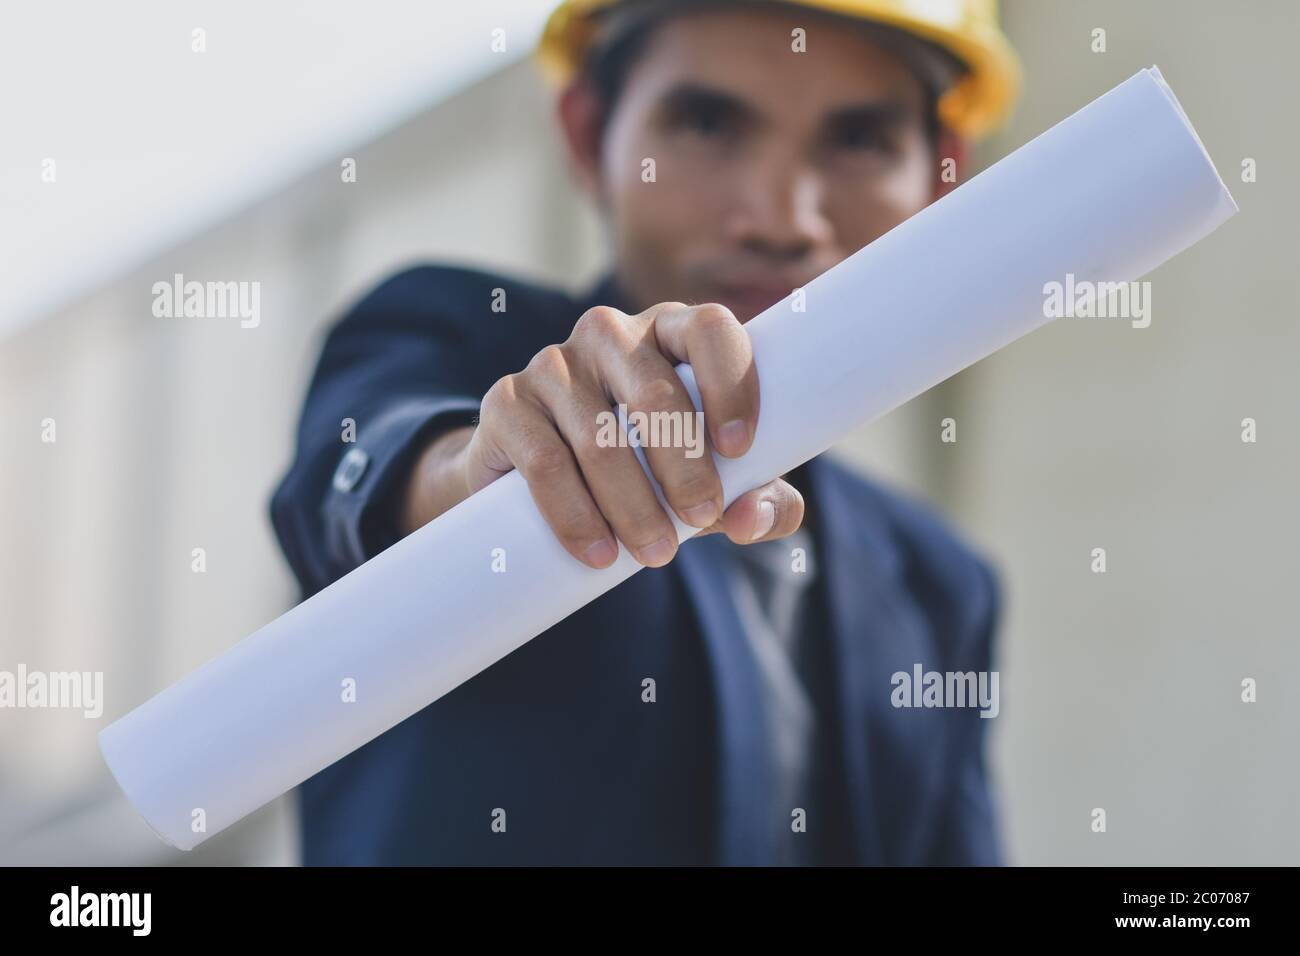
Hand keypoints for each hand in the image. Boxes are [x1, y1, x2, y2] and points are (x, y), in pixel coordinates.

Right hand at [398, 302, 804, 567]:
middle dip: (686, 469)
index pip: (709, 328)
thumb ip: (758, 497)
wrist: (534, 482)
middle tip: (700, 521)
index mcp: (670, 334)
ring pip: (600, 437)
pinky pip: (544, 461)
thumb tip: (757, 517)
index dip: (731, 382)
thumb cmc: (648, 469)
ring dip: (633, 504)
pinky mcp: (507, 403)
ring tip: (655, 554)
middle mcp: (611, 334)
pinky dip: (575, 515)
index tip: (741, 450)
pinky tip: (597, 552)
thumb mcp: (711, 480)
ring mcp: (553, 364)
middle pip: (656, 394)